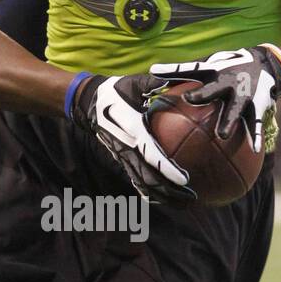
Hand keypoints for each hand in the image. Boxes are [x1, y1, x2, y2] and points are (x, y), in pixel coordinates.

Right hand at [71, 73, 195, 203]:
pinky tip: (163, 200)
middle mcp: (128, 148)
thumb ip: (159, 82)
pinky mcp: (122, 160)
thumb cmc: (116, 91)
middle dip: (169, 192)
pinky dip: (150, 192)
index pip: (152, 155)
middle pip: (149, 178)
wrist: (89, 103)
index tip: (185, 180)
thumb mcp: (137, 82)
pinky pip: (137, 180)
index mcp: (134, 131)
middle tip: (191, 199)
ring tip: (182, 204)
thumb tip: (186, 77)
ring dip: (162, 196)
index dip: (168, 169)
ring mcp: (123, 157)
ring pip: (143, 183)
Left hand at [148, 45, 280, 151]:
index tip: (156, 72)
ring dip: (228, 122)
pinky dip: (256, 136)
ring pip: (234, 110)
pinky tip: (255, 150)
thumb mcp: (210, 67)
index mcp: (214, 72)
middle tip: (188, 99)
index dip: (173, 70)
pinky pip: (256, 124)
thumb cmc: (228, 68)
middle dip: (202, 94)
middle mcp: (228, 82)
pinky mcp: (257, 106)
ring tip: (222, 135)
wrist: (266, 64)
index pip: (190, 69)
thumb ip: (184, 73)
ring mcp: (244, 94)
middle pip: (213, 89)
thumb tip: (153, 75)